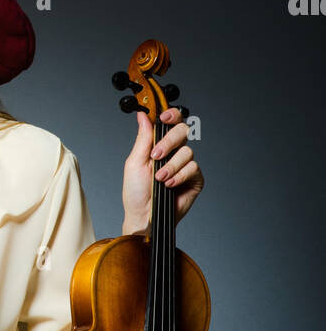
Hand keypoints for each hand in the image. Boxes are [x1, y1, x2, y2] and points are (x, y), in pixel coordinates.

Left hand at [122, 107, 203, 235]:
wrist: (144, 216)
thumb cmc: (136, 192)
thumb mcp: (135, 162)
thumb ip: (143, 138)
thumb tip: (143, 115)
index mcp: (159, 145)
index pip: (171, 123)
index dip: (171, 115)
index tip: (164, 117)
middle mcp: (174, 152)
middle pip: (182, 131)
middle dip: (169, 142)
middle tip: (156, 155)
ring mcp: (185, 165)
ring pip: (187, 151)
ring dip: (171, 165)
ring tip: (160, 178)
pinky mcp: (195, 179)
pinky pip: (193, 167)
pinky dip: (180, 175)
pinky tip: (170, 185)